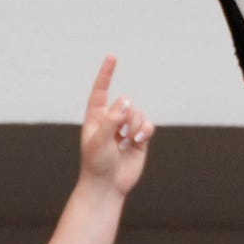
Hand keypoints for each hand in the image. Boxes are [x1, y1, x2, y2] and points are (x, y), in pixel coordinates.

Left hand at [76, 57, 155, 197]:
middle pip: (125, 103)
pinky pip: (148, 125)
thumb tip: (126, 102)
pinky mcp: (138, 139)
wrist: (107, 186)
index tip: (112, 57)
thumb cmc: (96, 164)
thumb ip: (111, 119)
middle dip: (126, 116)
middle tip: (119, 134)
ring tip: (128, 141)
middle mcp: (111, 120)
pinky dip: (145, 131)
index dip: (106, 74)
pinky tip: (138, 142)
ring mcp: (125, 130)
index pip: (101, 90)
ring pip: (138, 113)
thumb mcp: (98, 140)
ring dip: (135, 126)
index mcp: (96, 118)